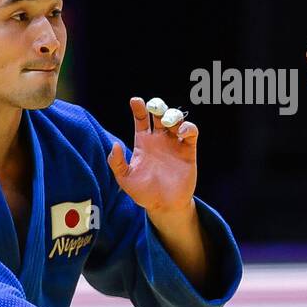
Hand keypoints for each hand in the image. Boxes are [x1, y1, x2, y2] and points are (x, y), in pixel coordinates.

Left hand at [107, 97, 196, 216]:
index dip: (138, 107)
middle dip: (157, 105)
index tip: (135, 100)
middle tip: (153, 108)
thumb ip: (117, 163)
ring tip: (167, 122)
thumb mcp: (125, 179)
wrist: (165, 206)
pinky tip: (181, 131)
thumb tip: (115, 145)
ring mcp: (174, 143)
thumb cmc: (143, 193)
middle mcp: (159, 139)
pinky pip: (191, 132)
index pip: (140, 119)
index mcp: (143, 142)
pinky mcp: (188, 150)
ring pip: (176, 119)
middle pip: (159, 113)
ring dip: (172, 114)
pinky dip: (188, 127)